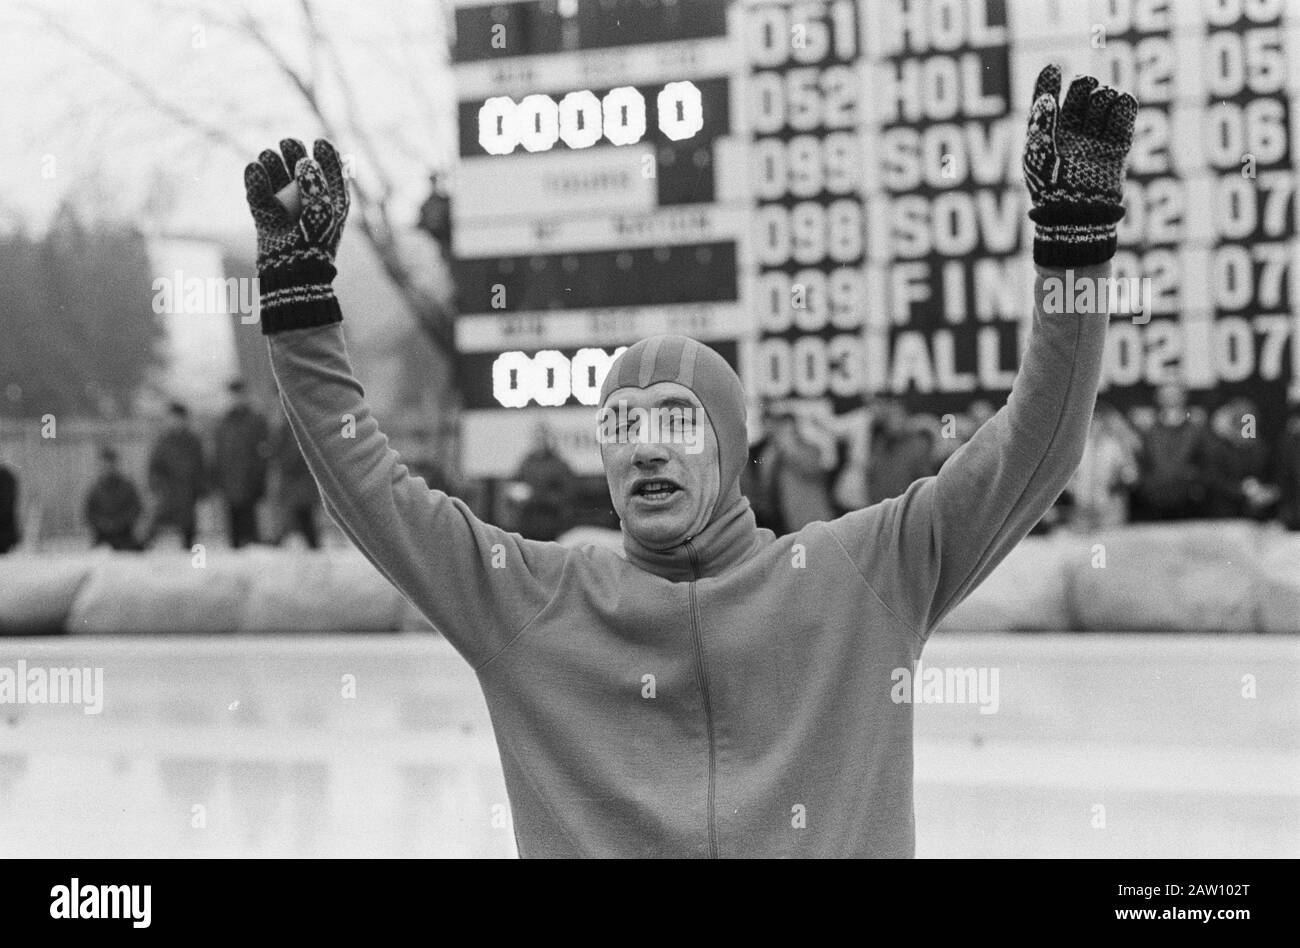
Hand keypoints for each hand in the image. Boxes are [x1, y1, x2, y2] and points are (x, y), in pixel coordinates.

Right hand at [243, 138, 349, 333]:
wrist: (293, 270)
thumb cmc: (317, 240)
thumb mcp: (325, 210)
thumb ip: (316, 183)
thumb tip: (305, 161)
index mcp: (332, 198)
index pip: (331, 167)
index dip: (326, 151)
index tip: (319, 142)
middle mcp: (307, 198)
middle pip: (298, 164)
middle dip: (293, 151)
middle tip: (288, 144)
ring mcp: (284, 204)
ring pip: (275, 172)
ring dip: (271, 160)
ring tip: (268, 157)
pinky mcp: (263, 213)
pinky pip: (257, 189)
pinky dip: (254, 177)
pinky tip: (256, 168)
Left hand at [1022, 65, 1136, 266]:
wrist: (1077, 214)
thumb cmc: (1049, 187)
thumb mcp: (1038, 153)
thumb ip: (1042, 121)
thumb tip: (1047, 95)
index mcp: (1046, 131)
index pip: (1047, 96)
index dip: (1049, 80)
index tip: (1053, 67)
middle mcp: (1071, 130)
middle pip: (1082, 90)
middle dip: (1084, 85)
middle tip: (1085, 90)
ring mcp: (1095, 136)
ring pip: (1105, 98)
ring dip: (1104, 96)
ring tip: (1100, 109)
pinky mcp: (1117, 144)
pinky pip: (1125, 111)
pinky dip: (1124, 103)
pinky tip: (1120, 104)